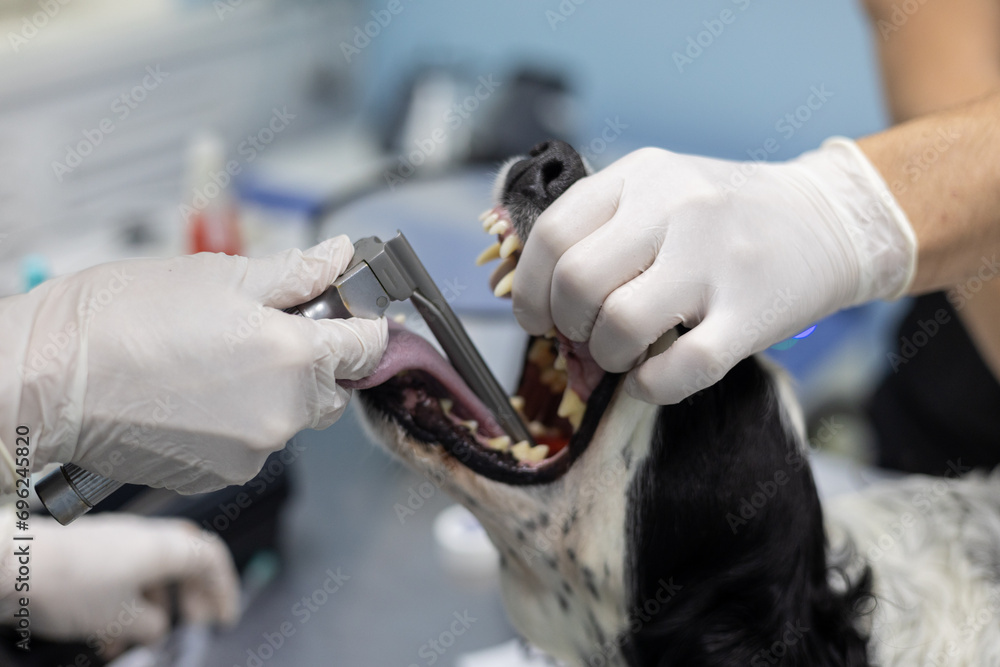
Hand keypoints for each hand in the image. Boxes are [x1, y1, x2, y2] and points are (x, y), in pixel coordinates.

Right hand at [2, 236, 386, 492]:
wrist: (46, 377)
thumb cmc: (122, 320)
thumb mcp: (220, 275)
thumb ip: (294, 273)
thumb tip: (340, 255)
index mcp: (294, 357)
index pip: (368, 346)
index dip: (364, 324)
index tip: (353, 314)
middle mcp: (283, 414)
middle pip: (331, 386)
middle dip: (313, 358)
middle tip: (264, 328)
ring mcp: (253, 451)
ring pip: (290, 416)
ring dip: (273, 390)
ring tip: (215, 358)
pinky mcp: (220, 474)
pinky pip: (253, 442)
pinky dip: (239, 419)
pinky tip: (196, 391)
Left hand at [4, 513, 238, 650]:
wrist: (13, 562)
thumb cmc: (69, 585)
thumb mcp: (120, 619)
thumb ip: (151, 625)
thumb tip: (158, 627)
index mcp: (164, 547)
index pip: (211, 559)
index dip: (223, 589)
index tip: (221, 617)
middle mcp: (147, 535)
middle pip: (185, 561)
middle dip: (191, 595)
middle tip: (192, 622)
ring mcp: (119, 538)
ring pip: (153, 569)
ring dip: (155, 603)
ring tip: (142, 638)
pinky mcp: (94, 546)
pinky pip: (126, 571)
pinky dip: (129, 598)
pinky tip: (110, 631)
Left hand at [513, 139, 915, 403]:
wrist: (828, 219)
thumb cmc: (724, 215)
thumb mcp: (660, 190)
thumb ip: (600, 227)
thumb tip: (535, 296)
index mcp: (641, 176)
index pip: (553, 235)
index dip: (530, 288)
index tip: (538, 316)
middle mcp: (676, 208)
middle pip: (578, 282)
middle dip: (567, 325)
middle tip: (585, 335)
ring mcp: (716, 259)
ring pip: (621, 326)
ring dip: (608, 356)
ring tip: (625, 352)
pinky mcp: (752, 312)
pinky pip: (680, 368)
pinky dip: (650, 387)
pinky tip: (653, 378)